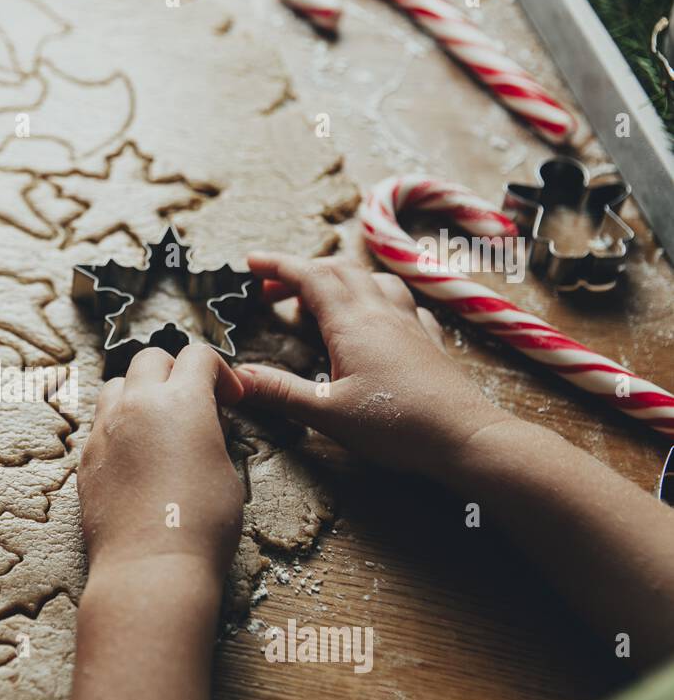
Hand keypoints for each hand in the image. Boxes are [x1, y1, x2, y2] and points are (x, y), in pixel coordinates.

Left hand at [78, 344, 245, 579]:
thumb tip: (205, 427)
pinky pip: (100, 425)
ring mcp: (105, 430)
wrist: (151, 566)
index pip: (198, 356)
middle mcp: (137, 405)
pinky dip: (119, 427)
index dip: (220, 371)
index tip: (228, 398)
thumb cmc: (200, 525)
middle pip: (151, 359)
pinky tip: (135, 457)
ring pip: (117, 386)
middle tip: (192, 402)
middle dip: (175, 371)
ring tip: (158, 426)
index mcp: (181, 401)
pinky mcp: (87, 459)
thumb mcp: (227, 472)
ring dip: (139, 394)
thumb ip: (212, 436)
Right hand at [237, 252, 513, 475]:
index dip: (278, 266)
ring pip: (372, 280)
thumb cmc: (398, 427)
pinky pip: (401, 303)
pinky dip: (377, 297)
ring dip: (340, 279)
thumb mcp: (327, 413)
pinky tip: (377, 316)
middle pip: (339, 272)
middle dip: (301, 271)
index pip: (310, 277)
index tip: (250, 262)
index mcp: (353, 324)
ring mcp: (410, 324)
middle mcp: (382, 314)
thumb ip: (279, 391)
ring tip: (320, 298)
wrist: (466, 438)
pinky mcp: (430, 341)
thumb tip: (234, 378)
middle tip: (271, 289)